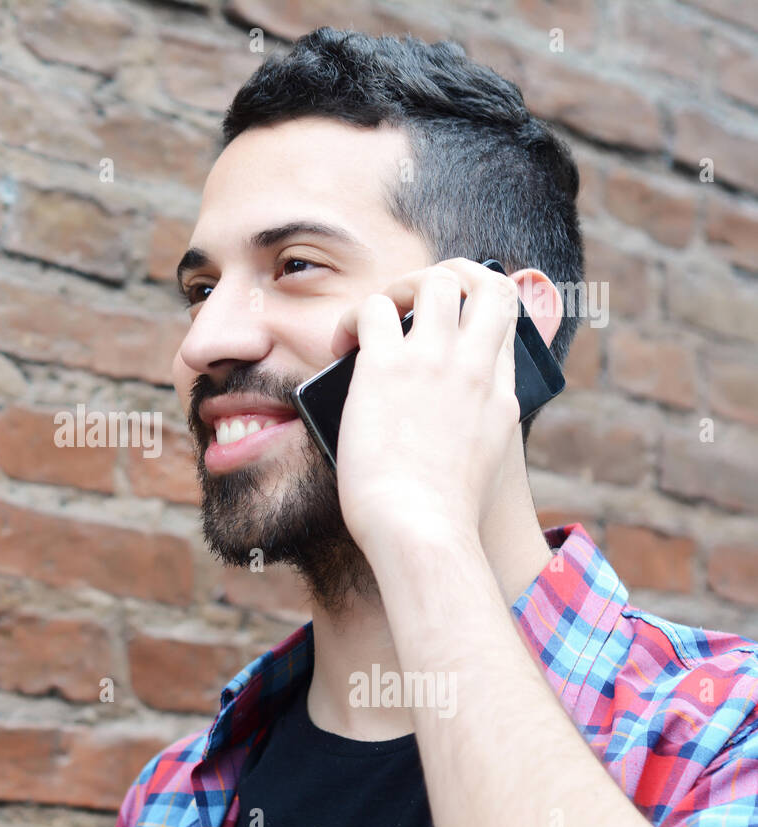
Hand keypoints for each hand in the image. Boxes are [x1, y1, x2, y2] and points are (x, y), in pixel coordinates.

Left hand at [329, 258, 521, 551]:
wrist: (421, 530)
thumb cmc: (440, 517)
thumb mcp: (482, 470)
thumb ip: (474, 437)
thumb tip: (443, 427)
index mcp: (501, 396)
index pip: (506, 326)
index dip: (478, 312)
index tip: (450, 322)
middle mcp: (474, 369)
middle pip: (487, 285)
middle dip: (455, 274)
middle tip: (417, 297)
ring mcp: (434, 362)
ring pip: (434, 281)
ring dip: (402, 285)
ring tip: (380, 313)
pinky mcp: (386, 367)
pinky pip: (373, 308)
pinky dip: (352, 317)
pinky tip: (340, 343)